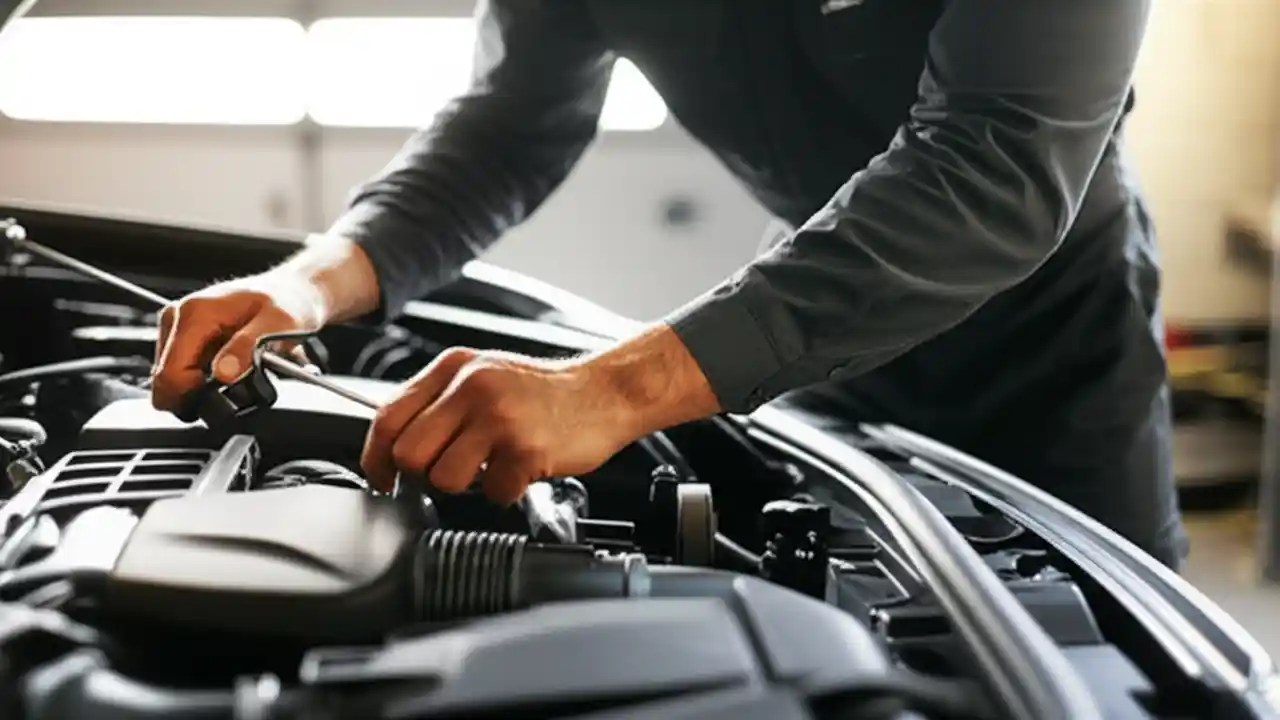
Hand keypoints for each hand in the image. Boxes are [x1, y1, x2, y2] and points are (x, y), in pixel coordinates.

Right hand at [151, 235, 380, 416]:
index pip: (170, 374)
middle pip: (166, 380)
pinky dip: (206, 380)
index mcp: (195, 313)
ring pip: (174, 380)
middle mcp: (179, 317)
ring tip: (239, 375)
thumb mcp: (280, 323)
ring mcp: (179, 327)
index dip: (193, 398)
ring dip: (204, 388)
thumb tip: (223, 374)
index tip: (224, 401)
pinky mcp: (186, 337)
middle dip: (198, 395)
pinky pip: (185, 372)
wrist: (292, 291)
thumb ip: (248, 347)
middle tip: (238, 390)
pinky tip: (232, 370)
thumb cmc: (288, 302)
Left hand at [362, 325, 721, 502]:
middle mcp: (472, 386)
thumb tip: (392, 444)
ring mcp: (499, 416)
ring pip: (444, 478)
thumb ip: (439, 402)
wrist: (603, 392)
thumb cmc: (542, 393)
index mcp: (453, 368)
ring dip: (467, 486)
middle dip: (424, 476)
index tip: (382, 477)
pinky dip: (506, 492)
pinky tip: (521, 470)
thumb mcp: (483, 376)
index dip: (376, 457)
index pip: (388, 416)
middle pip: (410, 454)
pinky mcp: (525, 447)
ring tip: (491, 467)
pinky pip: (492, 492)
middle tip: (452, 472)